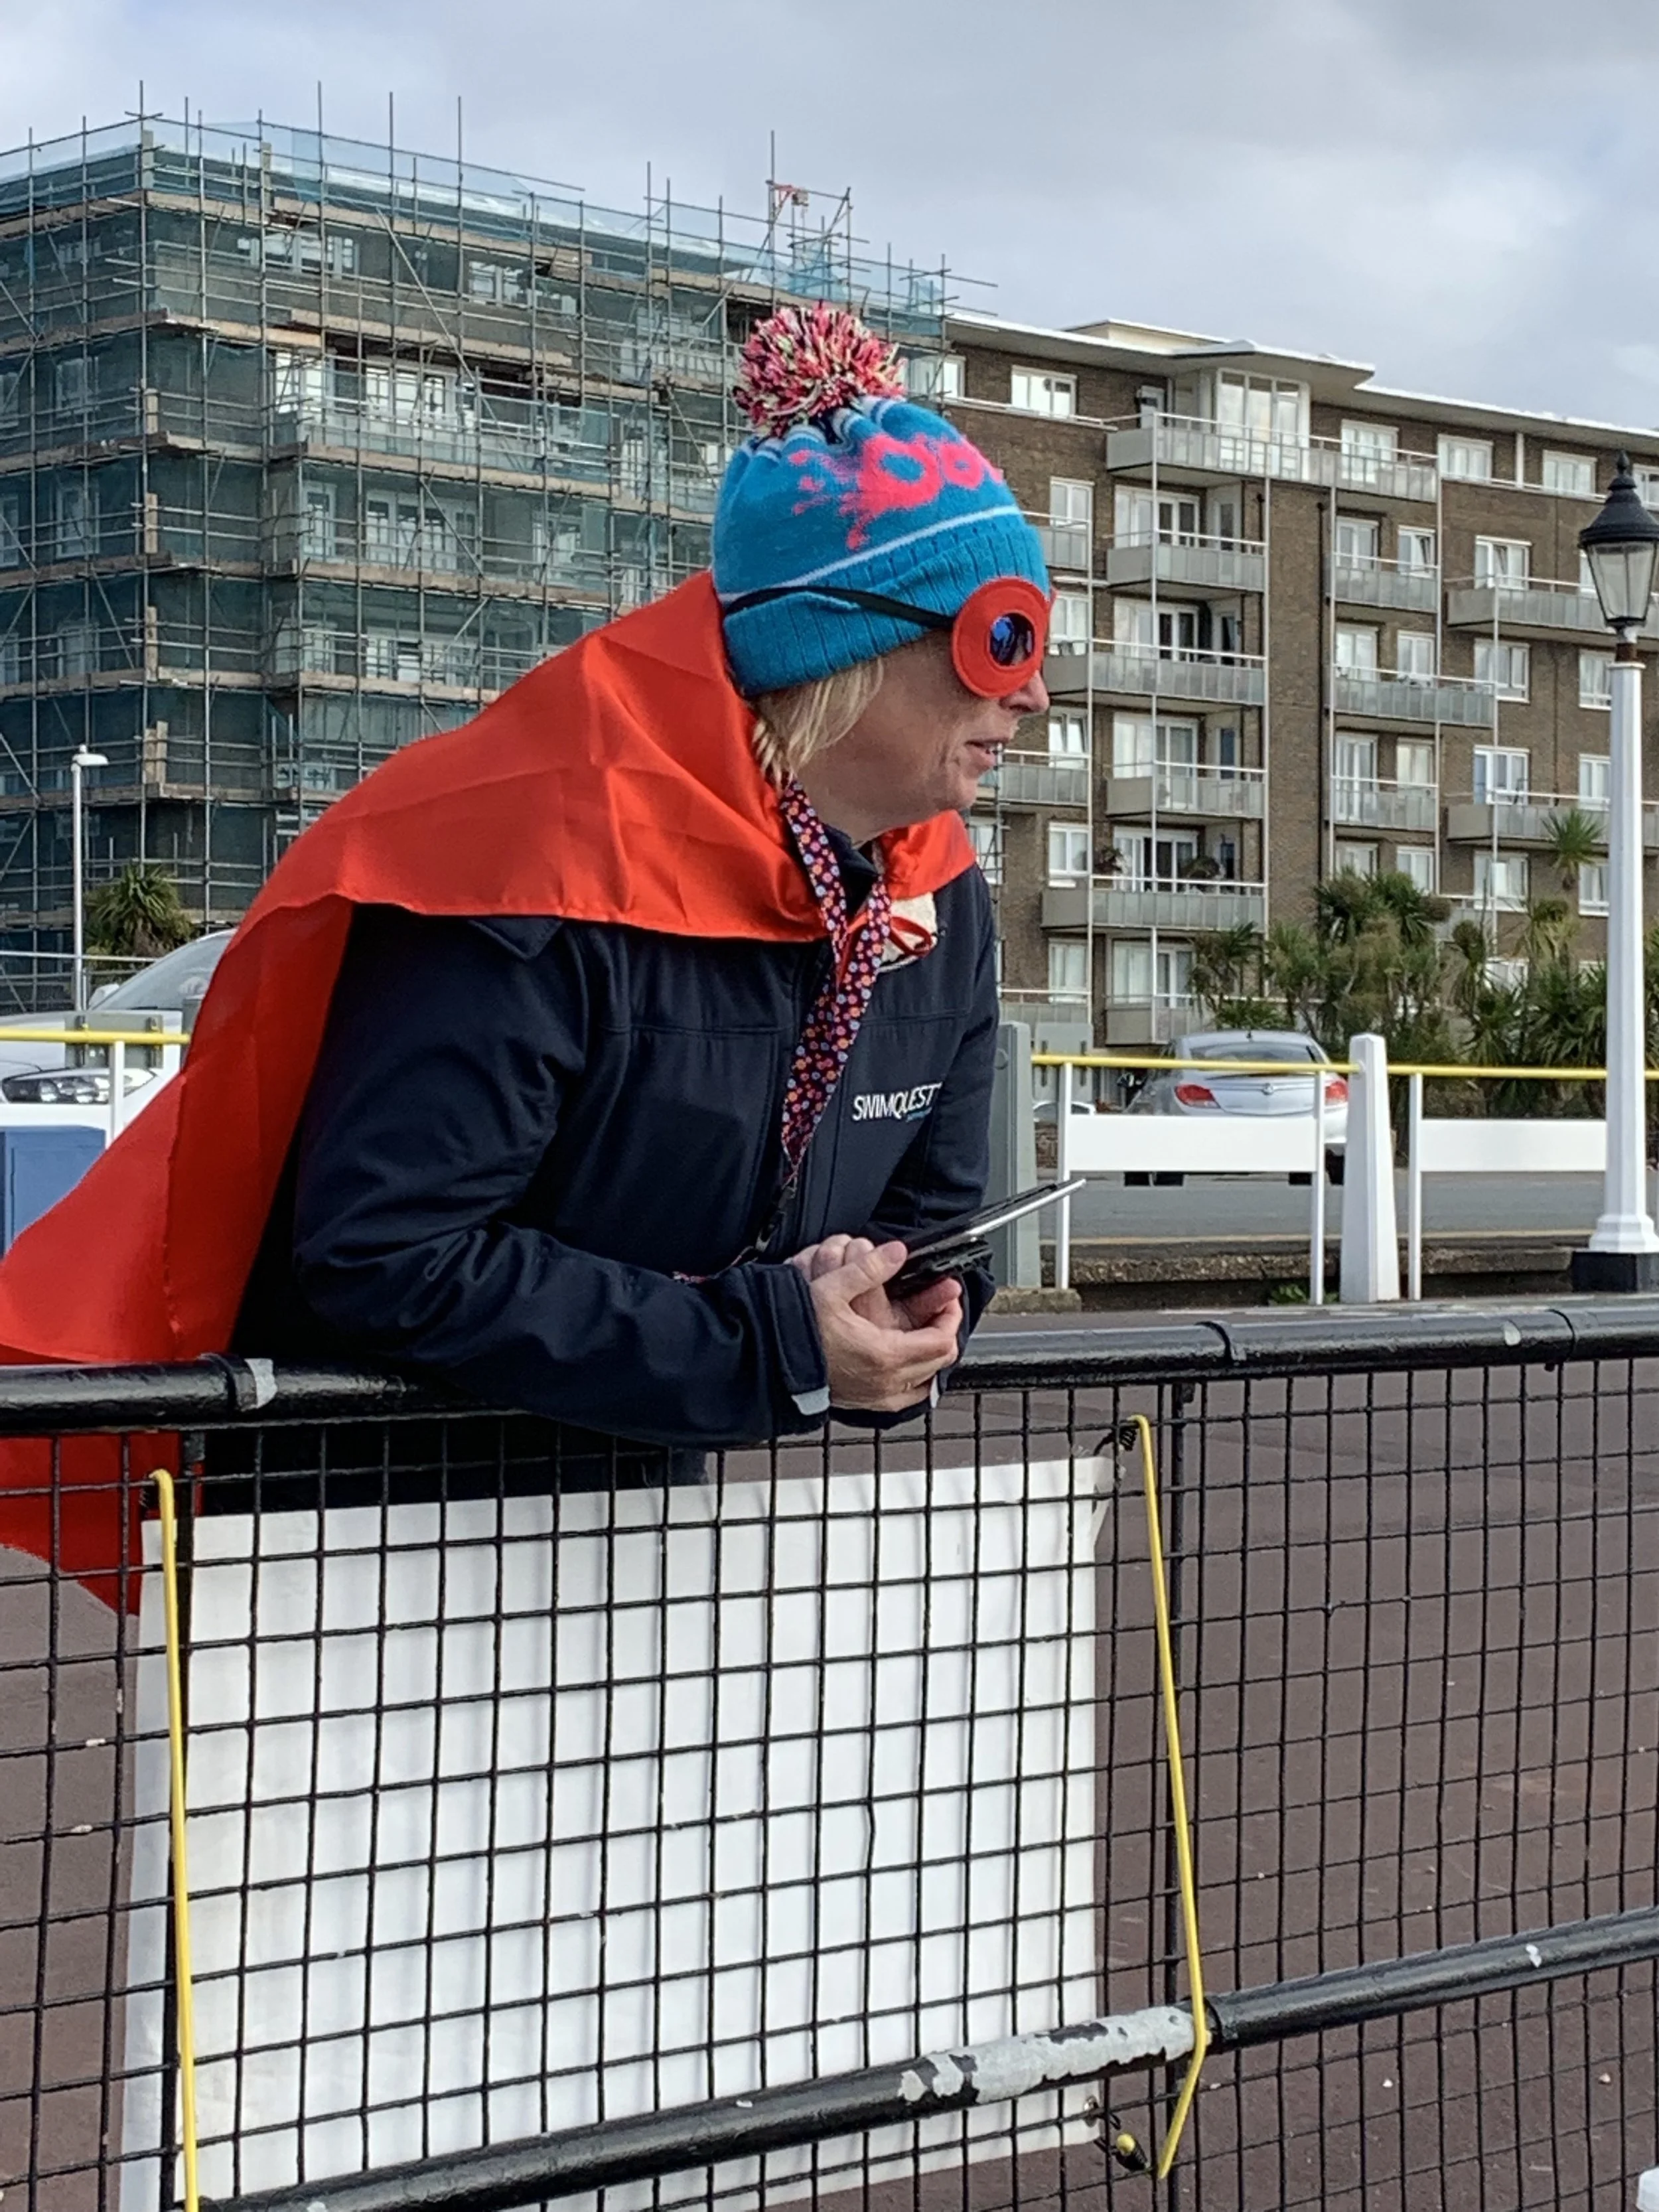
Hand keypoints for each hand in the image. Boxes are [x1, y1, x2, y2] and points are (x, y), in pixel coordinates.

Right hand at [790, 1236, 963, 1412]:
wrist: (769, 1362)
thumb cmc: (796, 1331)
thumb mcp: (831, 1289)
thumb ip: (869, 1269)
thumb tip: (897, 1253)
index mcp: (885, 1354)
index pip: (942, 1340)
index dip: (950, 1315)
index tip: (947, 1298)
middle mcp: (886, 1382)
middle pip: (940, 1360)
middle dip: (944, 1331)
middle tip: (939, 1309)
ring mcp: (877, 1397)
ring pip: (927, 1380)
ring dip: (931, 1356)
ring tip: (924, 1332)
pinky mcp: (866, 1403)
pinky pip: (907, 1395)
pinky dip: (915, 1378)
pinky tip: (905, 1361)